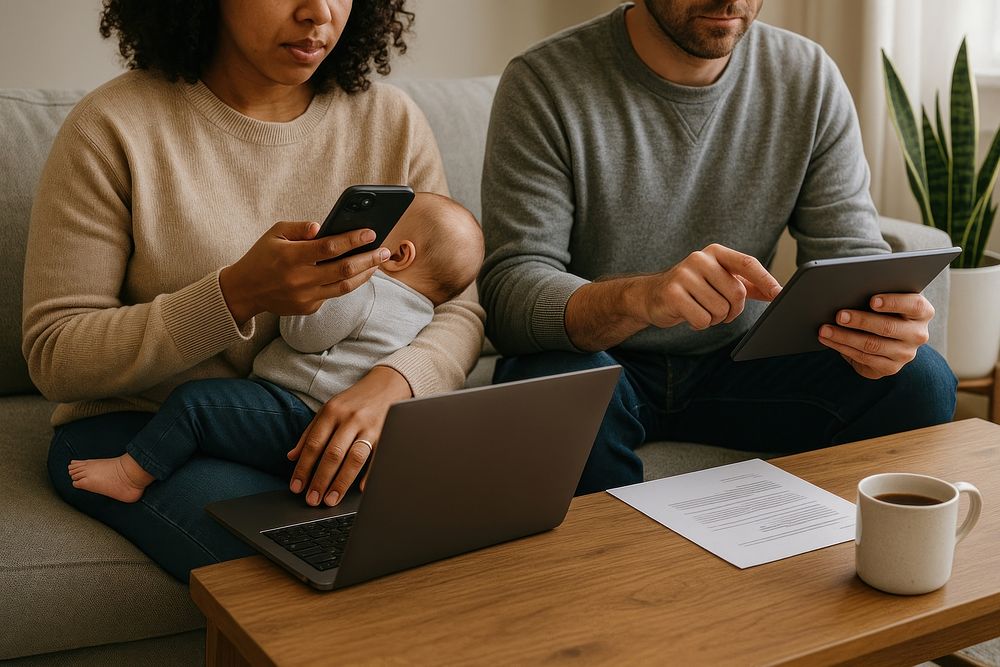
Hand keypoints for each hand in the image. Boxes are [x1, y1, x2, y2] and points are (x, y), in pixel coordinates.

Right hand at [219, 221, 390, 325]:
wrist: (245, 290)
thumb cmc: (262, 256)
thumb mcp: (275, 233)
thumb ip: (299, 228)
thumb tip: (321, 227)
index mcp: (291, 257)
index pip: (330, 247)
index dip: (353, 240)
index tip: (371, 233)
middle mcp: (300, 279)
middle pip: (344, 269)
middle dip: (369, 259)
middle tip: (385, 250)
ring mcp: (305, 297)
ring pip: (345, 287)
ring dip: (365, 274)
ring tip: (378, 263)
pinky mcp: (308, 308)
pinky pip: (333, 295)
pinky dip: (347, 284)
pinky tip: (359, 273)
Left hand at [286, 366, 411, 505]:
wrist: (388, 383)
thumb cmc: (355, 401)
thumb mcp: (329, 410)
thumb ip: (310, 433)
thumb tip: (292, 456)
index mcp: (331, 412)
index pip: (314, 444)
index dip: (303, 468)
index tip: (297, 487)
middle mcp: (350, 418)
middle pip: (333, 454)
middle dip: (320, 480)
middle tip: (313, 500)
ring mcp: (370, 426)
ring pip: (354, 458)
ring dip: (341, 482)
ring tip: (331, 499)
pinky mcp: (387, 433)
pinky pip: (377, 457)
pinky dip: (369, 475)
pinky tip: (361, 490)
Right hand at [639, 244, 781, 329]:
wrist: (650, 295)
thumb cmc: (691, 289)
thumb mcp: (718, 281)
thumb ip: (746, 285)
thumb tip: (776, 292)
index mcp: (715, 253)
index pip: (747, 263)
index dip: (766, 280)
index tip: (779, 294)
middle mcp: (700, 259)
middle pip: (736, 293)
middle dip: (733, 311)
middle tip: (722, 313)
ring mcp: (684, 275)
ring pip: (720, 309)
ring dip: (714, 319)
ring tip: (701, 311)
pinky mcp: (673, 293)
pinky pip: (702, 319)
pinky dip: (700, 324)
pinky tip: (689, 316)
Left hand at [817, 293, 933, 378]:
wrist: (887, 339)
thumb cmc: (884, 311)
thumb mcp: (888, 301)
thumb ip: (879, 296)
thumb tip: (851, 290)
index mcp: (923, 312)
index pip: (915, 305)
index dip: (893, 302)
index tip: (872, 300)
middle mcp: (918, 334)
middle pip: (888, 327)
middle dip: (860, 321)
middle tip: (839, 315)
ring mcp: (906, 354)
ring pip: (872, 345)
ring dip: (844, 337)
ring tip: (825, 329)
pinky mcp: (891, 367)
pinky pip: (863, 357)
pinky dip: (843, 348)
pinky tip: (829, 340)